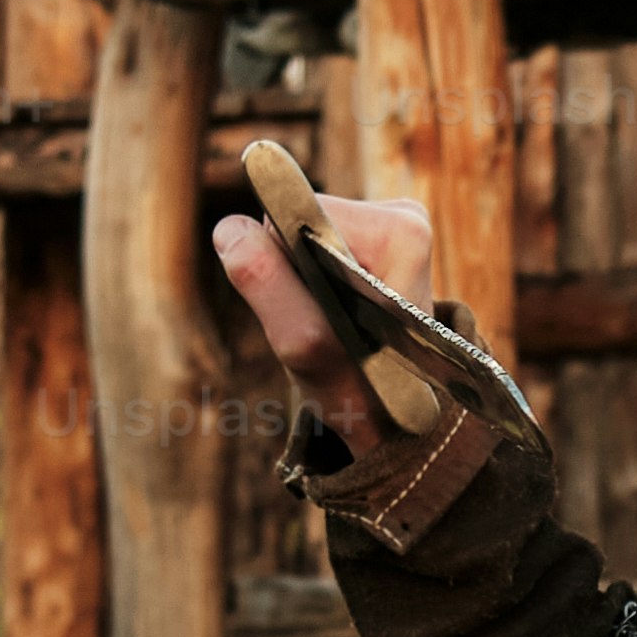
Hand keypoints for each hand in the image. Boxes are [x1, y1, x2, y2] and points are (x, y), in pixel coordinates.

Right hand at [207, 186, 449, 462]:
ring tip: (334, 322)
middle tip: (322, 322)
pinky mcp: (382, 238)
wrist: (399, 418)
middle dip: (295, 273)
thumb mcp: (306, 344)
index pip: (296, 219)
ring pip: (304, 234)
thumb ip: (266, 283)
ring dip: (304, 280)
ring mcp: (396, 225)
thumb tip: (230, 229)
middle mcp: (406, 218)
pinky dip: (315, 280)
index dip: (283, 265)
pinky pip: (315, 245)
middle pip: (300, 222)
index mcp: (400, 233)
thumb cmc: (362, 388)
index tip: (311, 308)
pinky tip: (339, 312)